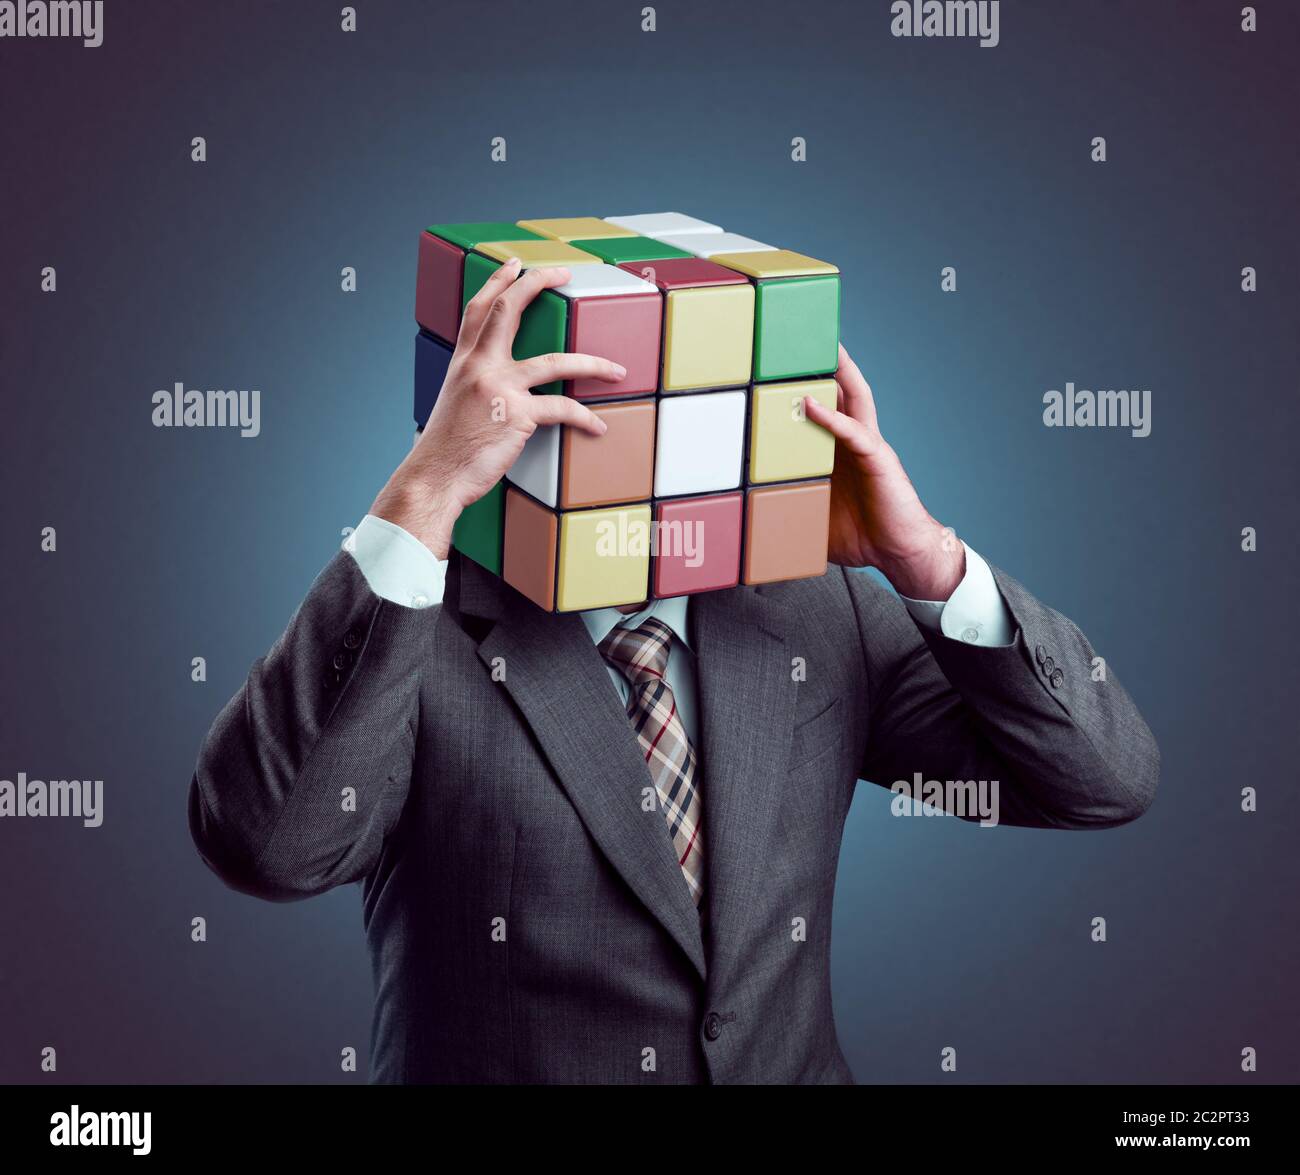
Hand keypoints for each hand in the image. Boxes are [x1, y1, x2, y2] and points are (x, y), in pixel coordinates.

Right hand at [370, 257, 624, 557]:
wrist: (434, 477)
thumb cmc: (446, 450)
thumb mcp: (454, 405)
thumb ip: (475, 387)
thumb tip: (497, 390)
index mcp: (463, 363)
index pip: (478, 310)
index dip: (497, 282)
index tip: (514, 265)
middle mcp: (478, 366)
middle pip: (509, 310)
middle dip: (537, 285)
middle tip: (563, 273)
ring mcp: (499, 387)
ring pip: (555, 361)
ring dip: (593, 365)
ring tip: (616, 370)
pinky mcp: (517, 415)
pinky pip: (563, 409)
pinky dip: (585, 418)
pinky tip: (598, 425)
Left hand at [802, 345, 964, 600]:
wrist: (900, 553)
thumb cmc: (861, 536)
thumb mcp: (811, 519)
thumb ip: (785, 508)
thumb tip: (745, 519)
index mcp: (837, 450)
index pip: (821, 407)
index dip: (804, 384)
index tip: (780, 363)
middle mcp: (853, 440)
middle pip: (840, 390)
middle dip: (824, 363)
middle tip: (797, 335)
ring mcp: (867, 445)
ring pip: (853, 398)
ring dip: (837, 372)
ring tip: (819, 345)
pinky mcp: (877, 458)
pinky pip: (853, 432)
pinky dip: (832, 417)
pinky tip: (812, 404)